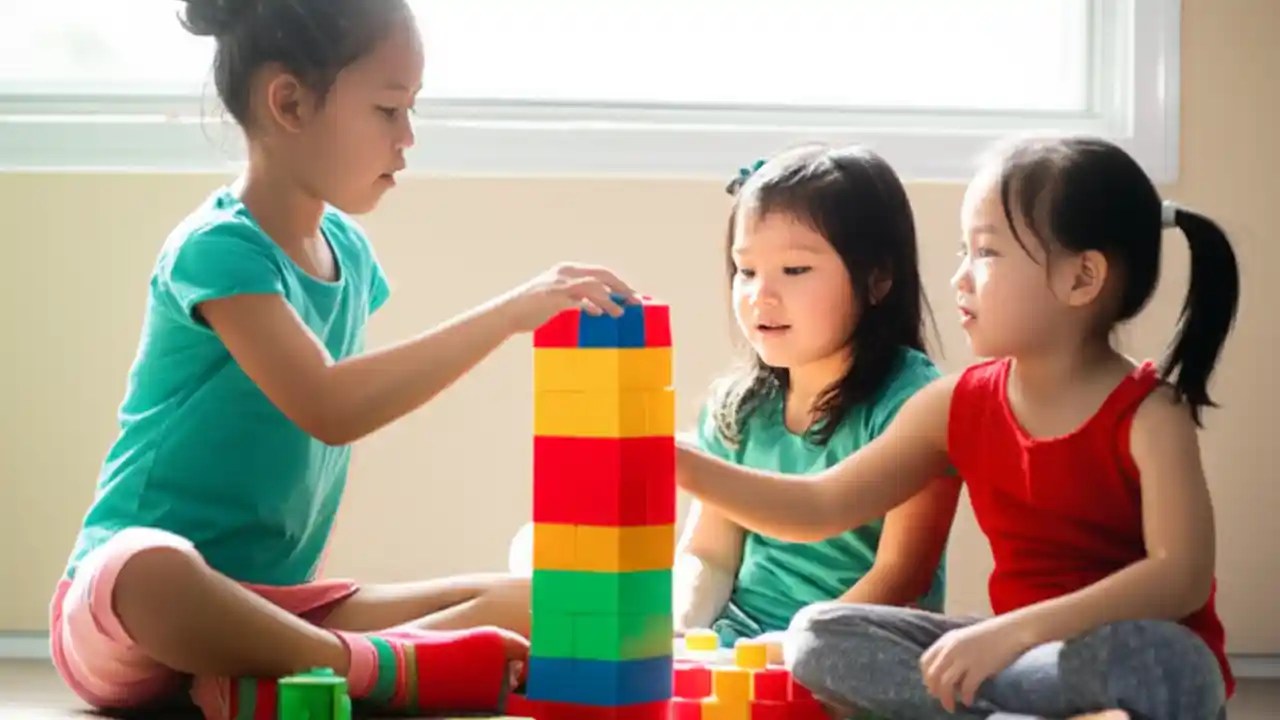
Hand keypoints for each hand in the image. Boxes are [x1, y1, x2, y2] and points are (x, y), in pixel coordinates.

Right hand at [497, 262, 638, 333]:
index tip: (631, 296)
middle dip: (621, 287)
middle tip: (635, 301)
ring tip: (621, 312)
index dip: (617, 283)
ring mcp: (559, 283)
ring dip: (610, 299)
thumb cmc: (533, 309)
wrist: (507, 314)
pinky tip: (600, 313)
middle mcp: (565, 272)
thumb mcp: (558, 299)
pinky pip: (579, 298)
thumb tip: (599, 306)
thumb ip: (577, 299)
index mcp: (567, 270)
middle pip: (602, 275)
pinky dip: (592, 305)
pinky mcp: (554, 296)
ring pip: (594, 286)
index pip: (599, 272)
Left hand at [919, 617, 1031, 712]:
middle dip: (935, 691)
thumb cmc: (989, 636)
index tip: (932, 687)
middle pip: (933, 675)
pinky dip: (965, 697)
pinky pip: (966, 687)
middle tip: (941, 700)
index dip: (926, 677)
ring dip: (946, 699)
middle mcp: (952, 649)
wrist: (1011, 631)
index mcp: (946, 640)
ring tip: (951, 707)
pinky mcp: (980, 667)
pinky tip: (968, 701)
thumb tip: (943, 675)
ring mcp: (965, 658)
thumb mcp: (963, 639)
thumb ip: (951, 652)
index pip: (925, 662)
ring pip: (945, 683)